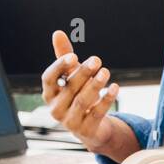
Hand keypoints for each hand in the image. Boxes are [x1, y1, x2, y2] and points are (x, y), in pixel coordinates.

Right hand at [41, 30, 119, 151]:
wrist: (90, 128)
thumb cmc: (77, 95)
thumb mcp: (71, 76)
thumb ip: (64, 56)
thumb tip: (57, 33)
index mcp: (49, 94)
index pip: (49, 79)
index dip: (59, 67)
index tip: (74, 56)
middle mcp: (55, 109)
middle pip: (69, 88)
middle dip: (83, 73)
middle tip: (97, 60)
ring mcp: (70, 122)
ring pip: (82, 101)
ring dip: (95, 85)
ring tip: (106, 72)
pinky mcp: (86, 130)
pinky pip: (97, 113)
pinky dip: (106, 99)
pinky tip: (115, 87)